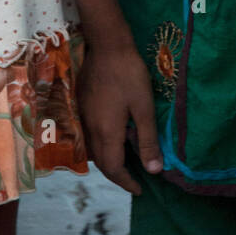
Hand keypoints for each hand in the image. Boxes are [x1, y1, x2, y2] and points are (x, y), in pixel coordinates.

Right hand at [77, 41, 162, 193]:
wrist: (106, 45)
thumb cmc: (129, 74)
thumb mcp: (144, 108)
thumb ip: (148, 141)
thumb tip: (154, 170)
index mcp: (107, 132)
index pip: (114, 169)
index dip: (127, 182)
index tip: (140, 189)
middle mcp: (91, 128)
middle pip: (101, 163)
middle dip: (117, 175)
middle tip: (134, 179)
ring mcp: (83, 116)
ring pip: (93, 150)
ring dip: (108, 161)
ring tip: (125, 162)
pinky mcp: (81, 105)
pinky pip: (89, 136)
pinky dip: (101, 146)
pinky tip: (112, 138)